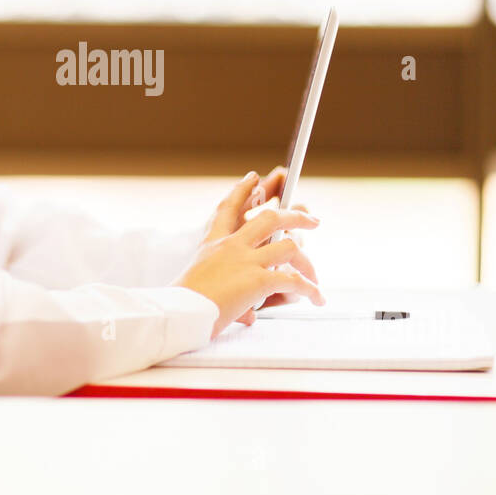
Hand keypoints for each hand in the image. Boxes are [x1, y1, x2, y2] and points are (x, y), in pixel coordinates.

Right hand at [175, 171, 323, 338]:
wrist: (178, 314)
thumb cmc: (181, 307)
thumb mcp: (197, 287)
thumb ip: (228, 296)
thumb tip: (251, 317)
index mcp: (211, 243)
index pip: (228, 208)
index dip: (242, 190)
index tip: (254, 176)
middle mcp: (230, 246)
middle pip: (269, 218)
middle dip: (295, 215)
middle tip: (311, 219)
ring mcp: (246, 260)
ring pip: (289, 246)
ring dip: (308, 262)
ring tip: (315, 275)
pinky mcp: (258, 279)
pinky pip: (294, 280)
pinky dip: (310, 289)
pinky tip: (317, 298)